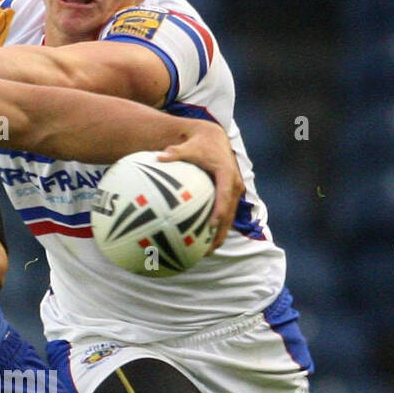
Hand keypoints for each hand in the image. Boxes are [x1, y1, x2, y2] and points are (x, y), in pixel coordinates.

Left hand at [158, 120, 242, 250]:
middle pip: (230, 213)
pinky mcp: (230, 196)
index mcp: (227, 173)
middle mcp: (234, 184)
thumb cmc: (200, 144)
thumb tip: (159, 157)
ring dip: (221, 235)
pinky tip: (204, 242)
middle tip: (209, 249)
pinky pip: (225, 214)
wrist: (215, 139)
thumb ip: (175, 153)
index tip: (211, 225)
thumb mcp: (188, 147)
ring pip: (230, 217)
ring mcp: (234, 191)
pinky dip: (218, 228)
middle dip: (221, 232)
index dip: (219, 211)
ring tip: (207, 253)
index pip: (224, 195)